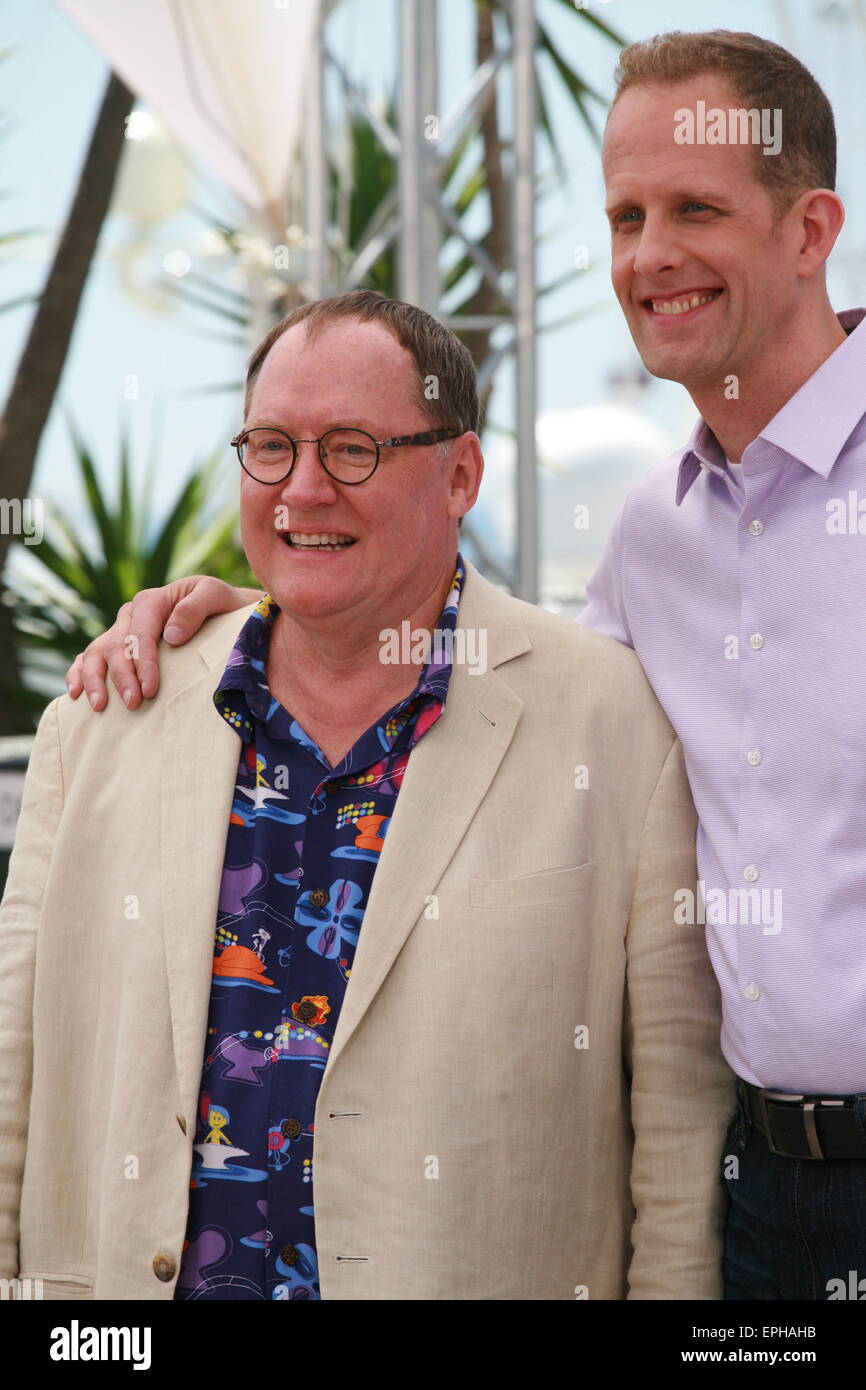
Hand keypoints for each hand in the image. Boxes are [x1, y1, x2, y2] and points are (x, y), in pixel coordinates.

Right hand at [65, 576, 262, 710]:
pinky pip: (90, 658)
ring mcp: (121, 631)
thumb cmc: (221, 604)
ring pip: (96, 653)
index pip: (140, 634)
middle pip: (116, 647)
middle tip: (133, 704)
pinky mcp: (118, 647)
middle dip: (122, 678)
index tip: (150, 690)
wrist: (222, 611)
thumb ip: (195, 609)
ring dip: (94, 679)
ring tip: (99, 707)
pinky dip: (79, 674)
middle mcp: (130, 615)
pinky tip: (76, 693)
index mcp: (151, 601)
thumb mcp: (215, 595)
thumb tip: (170, 635)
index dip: (142, 663)